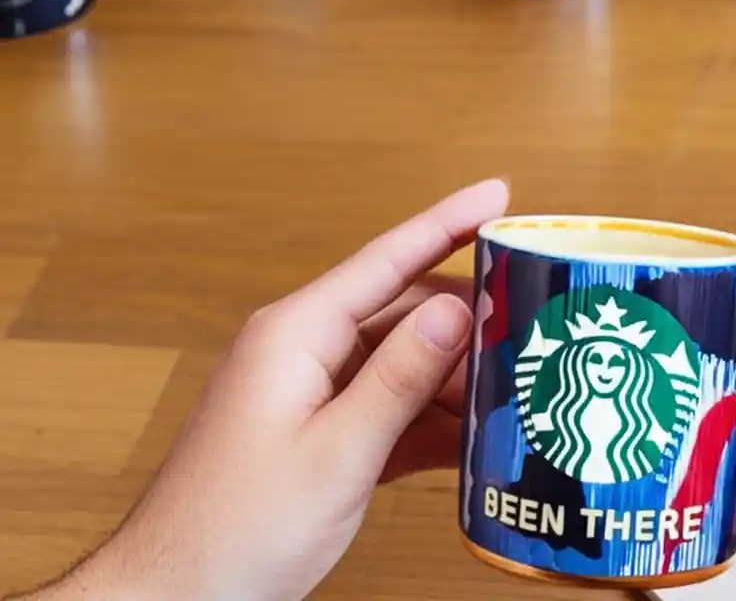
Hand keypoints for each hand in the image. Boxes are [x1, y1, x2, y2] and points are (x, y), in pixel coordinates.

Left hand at [21, 179, 509, 600]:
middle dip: (469, 320)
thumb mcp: (338, 452)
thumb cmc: (237, 530)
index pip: (387, 260)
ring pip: (402, 364)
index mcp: (296, 335)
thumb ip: (400, 377)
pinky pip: (388, 408)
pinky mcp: (320, 432)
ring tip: (517, 394)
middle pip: (404, 312)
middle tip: (536, 325)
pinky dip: (429, 422)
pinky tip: (473, 440)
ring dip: (454, 381)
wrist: (179, 595)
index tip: (499, 195)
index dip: (449, 223)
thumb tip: (454, 310)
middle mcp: (303, 351)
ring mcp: (311, 392)